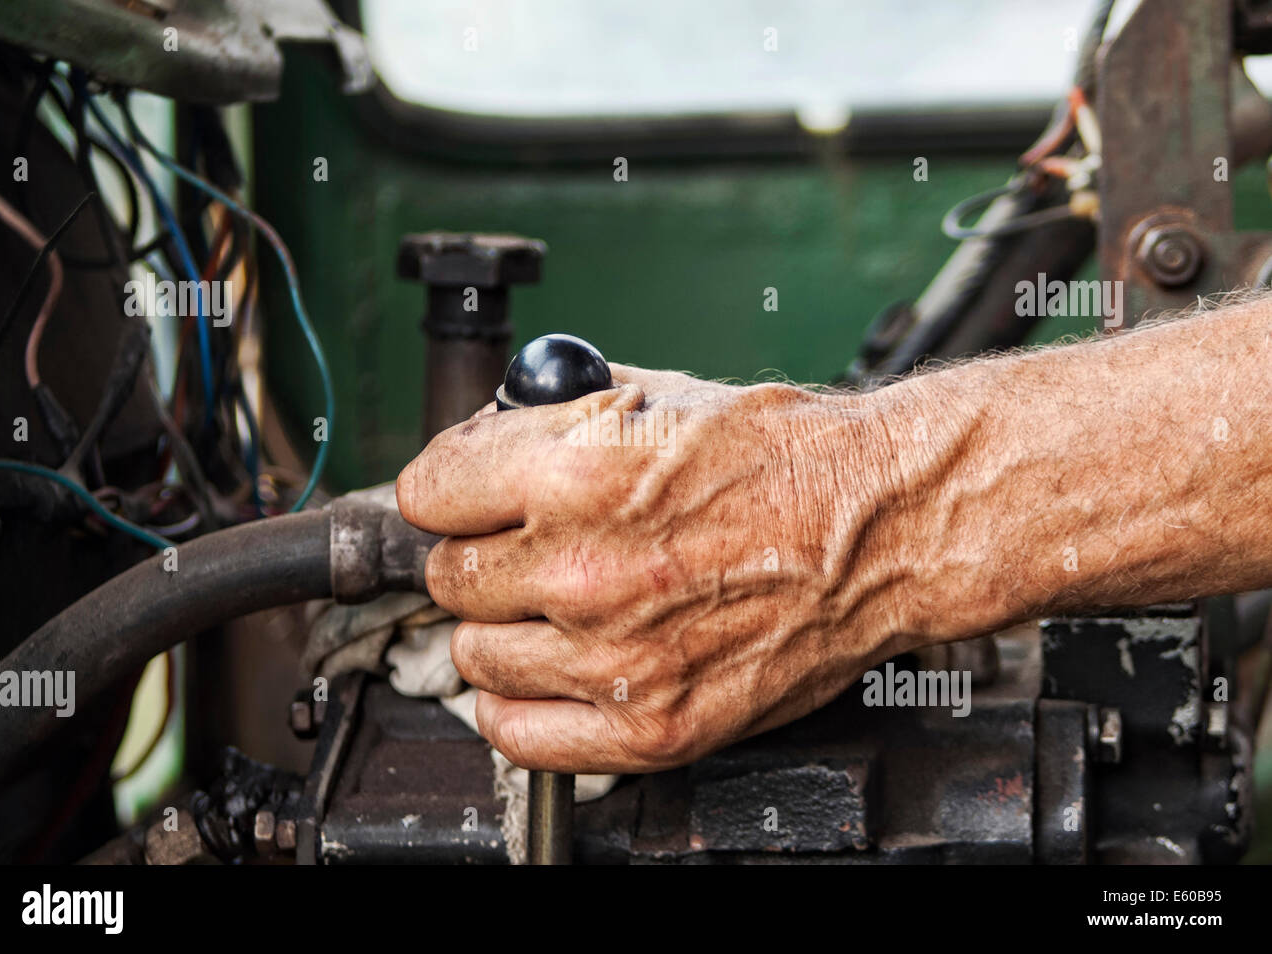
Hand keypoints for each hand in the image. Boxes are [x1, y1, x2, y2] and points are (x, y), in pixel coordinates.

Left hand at [396, 365, 917, 773]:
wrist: (883, 528)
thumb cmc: (789, 461)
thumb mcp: (663, 397)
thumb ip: (556, 418)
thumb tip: (487, 437)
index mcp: (580, 473)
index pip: (428, 492)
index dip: (450, 490)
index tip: (466, 499)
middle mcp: (587, 570)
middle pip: (448, 577)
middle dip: (482, 557)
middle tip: (529, 551)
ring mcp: (616, 660)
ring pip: (475, 654)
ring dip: (504, 629)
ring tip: (560, 608)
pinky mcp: (651, 727)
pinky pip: (516, 735)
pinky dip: (518, 705)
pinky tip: (555, 669)